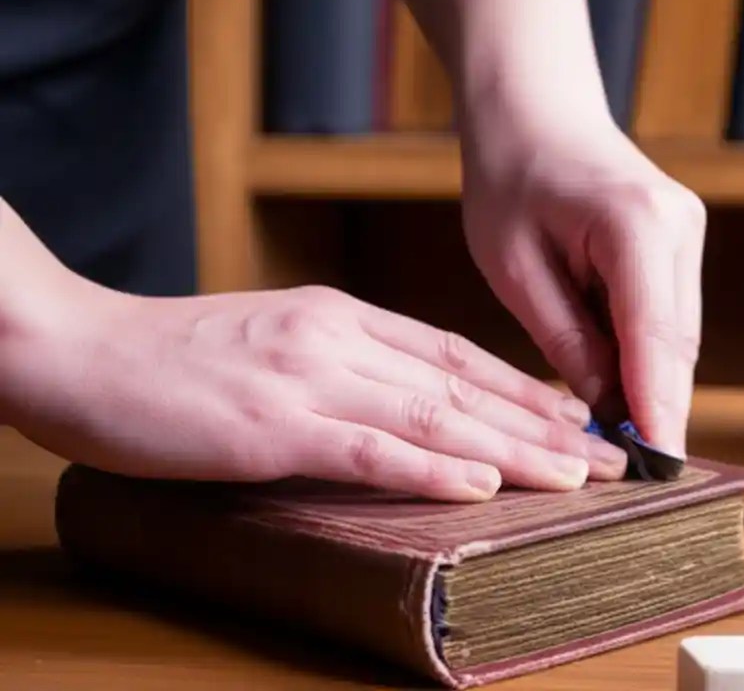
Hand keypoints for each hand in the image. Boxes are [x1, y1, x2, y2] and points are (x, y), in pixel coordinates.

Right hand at [0, 280, 629, 501]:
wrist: (78, 350)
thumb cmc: (174, 357)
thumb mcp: (275, 341)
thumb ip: (343, 363)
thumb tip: (408, 402)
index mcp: (341, 317)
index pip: (455, 353)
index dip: (524, 386)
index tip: (578, 414)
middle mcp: (338, 339)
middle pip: (462, 385)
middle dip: (543, 422)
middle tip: (609, 454)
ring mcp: (307, 379)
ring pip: (432, 415)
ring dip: (510, 447)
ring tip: (574, 474)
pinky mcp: (270, 425)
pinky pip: (365, 449)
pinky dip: (428, 467)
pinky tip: (478, 482)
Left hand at [459, 118, 704, 456]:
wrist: (538, 110)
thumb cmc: (511, 178)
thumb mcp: (516, 267)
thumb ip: (567, 339)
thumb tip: (604, 410)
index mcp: (635, 225)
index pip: (655, 337)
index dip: (658, 408)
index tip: (660, 469)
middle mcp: (679, 226)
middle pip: (677, 344)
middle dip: (660, 410)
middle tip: (641, 479)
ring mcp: (690, 232)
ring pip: (680, 336)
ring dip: (655, 387)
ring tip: (625, 445)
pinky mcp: (683, 243)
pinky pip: (671, 317)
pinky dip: (650, 358)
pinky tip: (624, 392)